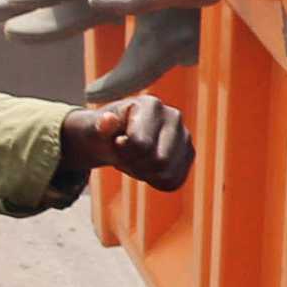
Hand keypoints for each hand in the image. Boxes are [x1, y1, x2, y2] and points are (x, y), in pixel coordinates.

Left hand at [63, 96, 195, 189]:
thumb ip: (102, 126)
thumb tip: (108, 120)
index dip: (124, 153)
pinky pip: (174, 181)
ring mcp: (184, 135)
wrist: (116, 137)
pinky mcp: (188, 153)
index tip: (117, 144)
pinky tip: (147, 168)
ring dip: (145, 174)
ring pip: (167, 174)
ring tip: (135, 161)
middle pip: (159, 161)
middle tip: (124, 157)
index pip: (142, 145)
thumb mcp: (97, 128)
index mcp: (151, 105)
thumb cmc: (106, 132)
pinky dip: (156, 182)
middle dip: (136, 165)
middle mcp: (173, 117)